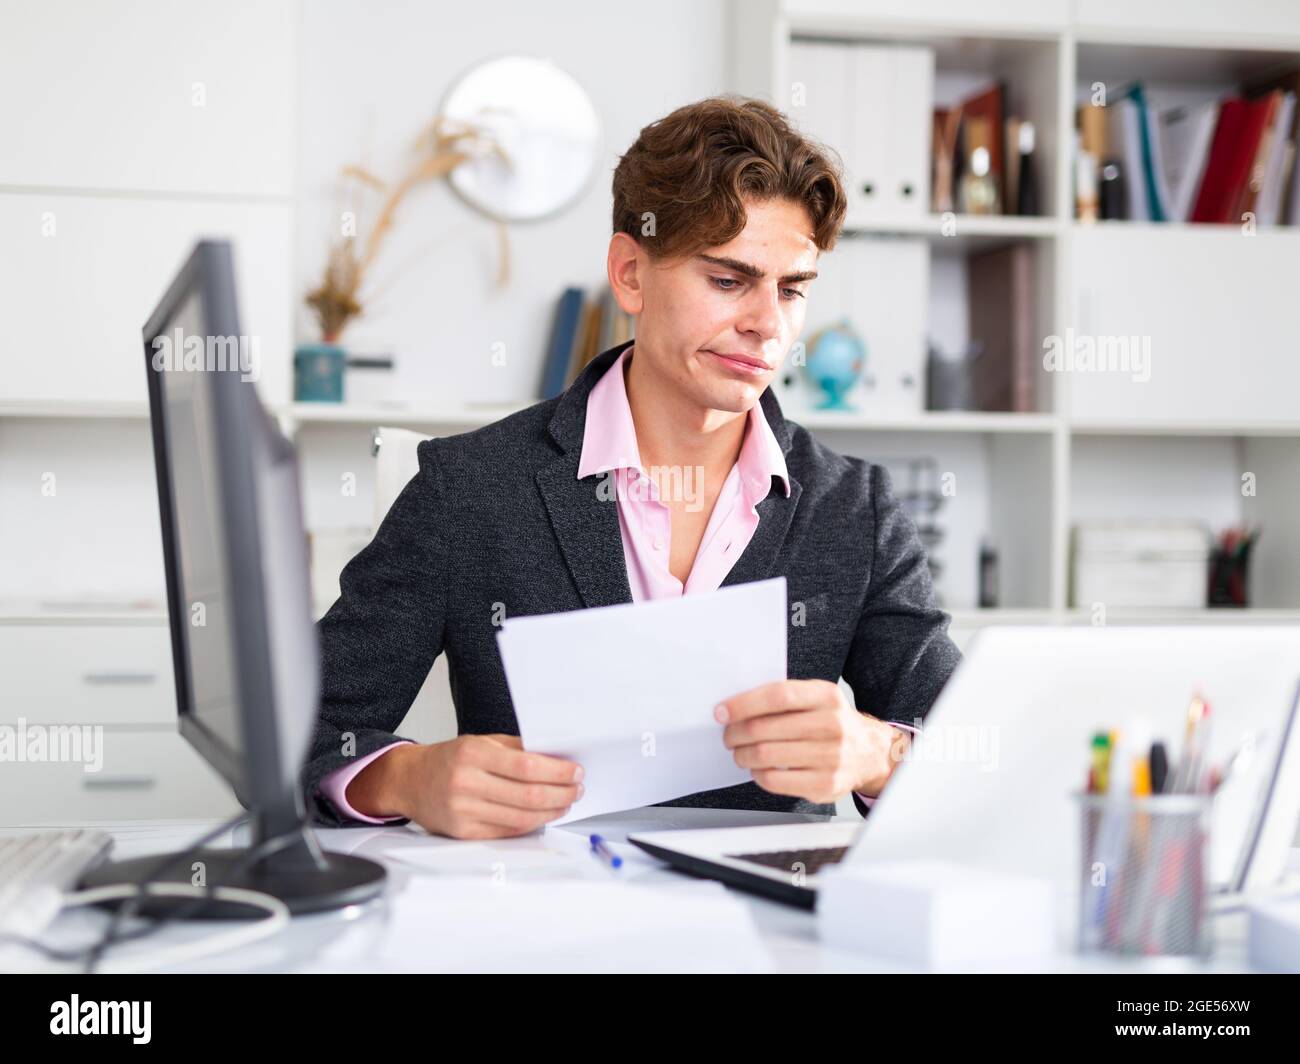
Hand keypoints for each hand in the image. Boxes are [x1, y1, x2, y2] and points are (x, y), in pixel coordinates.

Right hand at [349, 734, 583, 838]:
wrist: (409, 781)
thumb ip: (516, 749)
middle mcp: (466, 782)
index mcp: (473, 753)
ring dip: (551, 811)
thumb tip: (557, 758)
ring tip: (566, 802)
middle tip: (577, 789)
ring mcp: (464, 810)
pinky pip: (507, 831)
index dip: (558, 771)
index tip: (576, 771)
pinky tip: (544, 815)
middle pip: (528, 794)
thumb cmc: (449, 759)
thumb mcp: (481, 742)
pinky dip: (531, 823)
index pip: (527, 765)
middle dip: (561, 793)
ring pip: (521, 817)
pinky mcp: (463, 832)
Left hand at [717, 679, 908, 803]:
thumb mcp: (816, 699)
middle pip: (765, 728)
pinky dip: (758, 774)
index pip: (777, 696)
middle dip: (736, 733)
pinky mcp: (826, 784)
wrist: (869, 753)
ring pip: (766, 756)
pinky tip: (758, 769)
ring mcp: (831, 757)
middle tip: (728, 736)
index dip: (743, 704)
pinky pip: (775, 781)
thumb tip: (734, 707)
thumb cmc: (830, 723)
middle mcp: (833, 725)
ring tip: (740, 753)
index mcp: (826, 696)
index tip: (721, 712)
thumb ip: (783, 698)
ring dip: (742, 755)